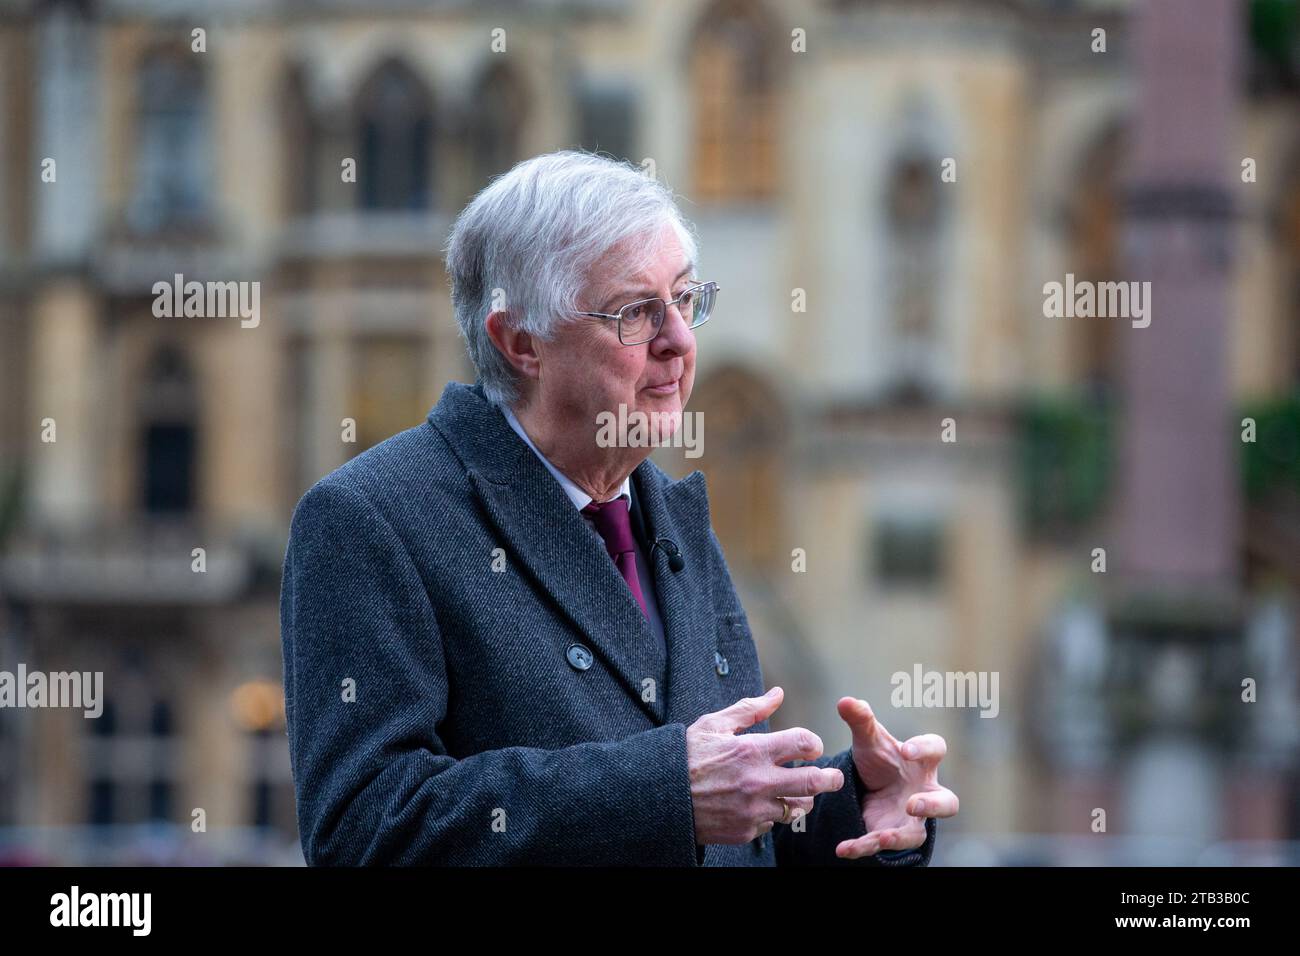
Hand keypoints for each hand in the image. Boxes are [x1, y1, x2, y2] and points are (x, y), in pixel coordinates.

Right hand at [685, 687, 843, 844]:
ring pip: (797, 808)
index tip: (812, 747)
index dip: (814, 743)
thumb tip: (777, 694)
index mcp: (752, 751)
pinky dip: (771, 814)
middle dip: (831, 779)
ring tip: (797, 792)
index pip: (803, 743)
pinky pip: (771, 824)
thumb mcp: (714, 725)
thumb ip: (750, 710)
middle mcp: (758, 782)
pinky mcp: (746, 831)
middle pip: (814, 782)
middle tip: (834, 777)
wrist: (661, 797)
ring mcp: (753, 810)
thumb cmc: (687, 756)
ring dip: (802, 799)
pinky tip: (760, 804)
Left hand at [834, 697, 957, 858]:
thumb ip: (861, 720)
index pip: (936, 749)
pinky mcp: (894, 834)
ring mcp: (912, 818)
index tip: (906, 749)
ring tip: (880, 838)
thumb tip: (845, 701)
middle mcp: (924, 791)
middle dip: (933, 805)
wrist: (870, 787)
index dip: (925, 748)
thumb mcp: (869, 739)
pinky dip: (863, 846)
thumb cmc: (881, 759)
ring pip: (917, 833)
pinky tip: (844, 848)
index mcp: (922, 761)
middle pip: (947, 803)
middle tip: (913, 804)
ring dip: (899, 837)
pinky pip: (883, 844)